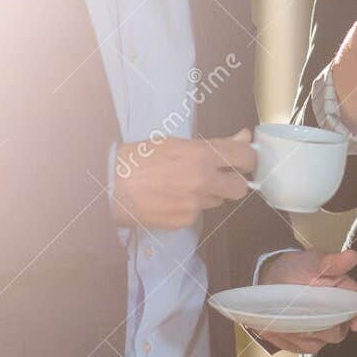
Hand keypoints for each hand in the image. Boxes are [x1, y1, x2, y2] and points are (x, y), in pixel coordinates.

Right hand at [111, 130, 253, 230]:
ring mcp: (194, 204)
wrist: (108, 185)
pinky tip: (171, 200)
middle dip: (233, 183)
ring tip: (182, 186)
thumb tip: (246, 135)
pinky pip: (198, 214)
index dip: (249, 160)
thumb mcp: (178, 143)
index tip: (244, 161)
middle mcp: (203, 180)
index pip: (246, 158)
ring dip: (208, 194)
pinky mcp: (184, 221)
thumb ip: (216, 143)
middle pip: (240, 188)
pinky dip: (190, 207)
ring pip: (217, 201)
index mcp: (202, 155)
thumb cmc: (140, 158)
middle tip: (218, 178)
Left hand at [255, 248, 356, 353]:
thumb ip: (331, 262)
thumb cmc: (298, 267)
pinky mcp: (304, 343)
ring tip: (283, 316)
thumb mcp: (312, 261)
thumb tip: (352, 256)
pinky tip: (276, 325)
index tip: (355, 323)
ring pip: (317, 343)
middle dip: (321, 326)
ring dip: (300, 332)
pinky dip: (286, 338)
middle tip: (301, 312)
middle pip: (338, 332)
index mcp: (347, 295)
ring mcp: (321, 333)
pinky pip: (299, 347)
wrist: (273, 277)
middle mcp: (338, 317)